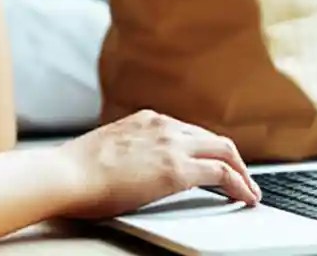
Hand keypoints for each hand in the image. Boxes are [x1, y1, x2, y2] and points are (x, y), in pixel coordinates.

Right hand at [53, 110, 262, 220]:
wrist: (66, 174)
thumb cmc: (76, 170)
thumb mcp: (109, 149)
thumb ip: (130, 151)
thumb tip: (135, 167)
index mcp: (147, 119)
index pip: (190, 132)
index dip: (208, 149)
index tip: (216, 163)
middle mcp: (164, 126)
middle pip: (213, 139)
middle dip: (232, 159)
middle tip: (242, 178)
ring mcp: (172, 145)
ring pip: (224, 151)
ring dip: (241, 172)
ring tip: (250, 191)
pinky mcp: (177, 169)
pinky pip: (222, 173)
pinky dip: (239, 184)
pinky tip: (245, 197)